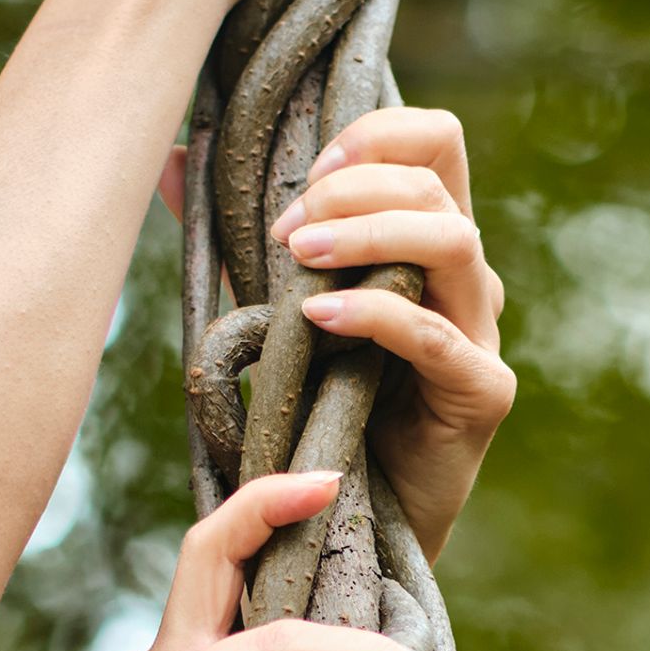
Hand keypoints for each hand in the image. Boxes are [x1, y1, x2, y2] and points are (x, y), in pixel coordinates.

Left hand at [160, 106, 513, 561]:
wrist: (350, 514)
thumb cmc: (315, 405)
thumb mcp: (272, 304)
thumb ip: (234, 238)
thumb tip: (167, 161)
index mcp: (429, 242)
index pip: (436, 143)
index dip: (374, 136)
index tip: (306, 173)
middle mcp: (466, 279)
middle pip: (437, 184)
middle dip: (352, 189)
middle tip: (284, 229)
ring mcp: (482, 333)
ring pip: (452, 241)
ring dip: (366, 234)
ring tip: (296, 256)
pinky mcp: (482, 392)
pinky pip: (437, 337)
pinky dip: (374, 314)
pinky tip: (317, 317)